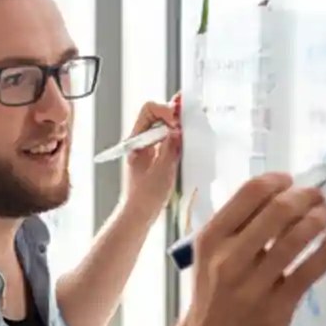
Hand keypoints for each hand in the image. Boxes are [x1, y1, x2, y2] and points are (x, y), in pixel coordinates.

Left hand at [121, 96, 181, 220]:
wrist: (139, 214)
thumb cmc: (144, 197)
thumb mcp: (162, 171)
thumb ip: (170, 148)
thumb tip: (178, 130)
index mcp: (135, 141)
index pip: (148, 111)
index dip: (165, 111)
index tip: (177, 122)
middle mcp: (141, 141)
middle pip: (157, 114)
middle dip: (173, 113)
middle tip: (189, 114)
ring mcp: (148, 148)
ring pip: (163, 126)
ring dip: (176, 123)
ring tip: (190, 122)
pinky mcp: (156, 156)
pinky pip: (167, 139)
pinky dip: (177, 136)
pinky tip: (187, 137)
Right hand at [179, 172, 325, 325]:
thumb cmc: (214, 297)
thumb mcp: (211, 257)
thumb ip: (238, 229)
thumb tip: (282, 195)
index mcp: (211, 239)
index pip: (249, 193)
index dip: (277, 180)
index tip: (292, 181)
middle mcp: (230, 258)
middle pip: (277, 210)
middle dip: (306, 196)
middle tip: (319, 196)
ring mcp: (254, 284)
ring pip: (296, 238)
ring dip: (320, 218)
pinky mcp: (278, 307)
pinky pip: (310, 270)